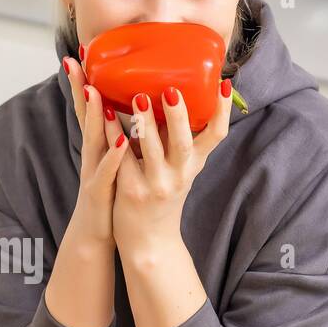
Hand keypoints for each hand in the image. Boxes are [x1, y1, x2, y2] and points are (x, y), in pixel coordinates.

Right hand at [62, 54, 129, 248]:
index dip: (86, 82)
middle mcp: (93, 154)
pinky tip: (122, 143)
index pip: (92, 108)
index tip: (83, 54)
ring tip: (96, 92)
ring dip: (95, 116)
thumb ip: (124, 135)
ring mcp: (94, 172)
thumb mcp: (117, 161)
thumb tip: (141, 110)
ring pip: (94, 140)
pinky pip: (107, 173)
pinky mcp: (100, 193)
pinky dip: (113, 157)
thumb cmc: (111, 196)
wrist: (96, 235)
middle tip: (75, 61)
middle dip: (81, 89)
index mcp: (100, 145)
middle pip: (86, 116)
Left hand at [113, 81, 233, 262]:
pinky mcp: (132, 192)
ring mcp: (156, 185)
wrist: (150, 243)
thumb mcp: (182, 171)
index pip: (217, 135)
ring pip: (151, 150)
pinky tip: (105, 116)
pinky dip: (114, 136)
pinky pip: (123, 160)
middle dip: (178, 116)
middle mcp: (179, 175)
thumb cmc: (164, 198)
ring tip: (138, 97)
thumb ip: (181, 141)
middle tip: (170, 90)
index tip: (223, 83)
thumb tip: (180, 98)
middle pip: (183, 142)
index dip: (222, 111)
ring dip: (144, 123)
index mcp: (193, 165)